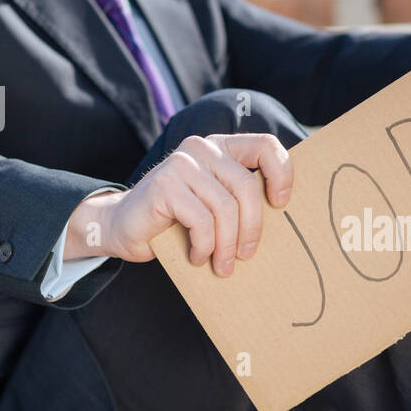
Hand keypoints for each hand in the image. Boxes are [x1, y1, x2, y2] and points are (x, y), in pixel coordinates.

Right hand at [64, 132, 292, 275]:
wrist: (123, 228)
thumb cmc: (178, 222)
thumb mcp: (217, 205)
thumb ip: (242, 199)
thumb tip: (286, 215)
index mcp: (222, 148)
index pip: (266, 145)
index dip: (282, 174)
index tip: (281, 205)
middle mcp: (202, 148)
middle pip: (248, 187)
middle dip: (252, 229)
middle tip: (246, 255)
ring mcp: (182, 163)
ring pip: (226, 209)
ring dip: (227, 246)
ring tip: (222, 265)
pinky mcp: (165, 185)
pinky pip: (202, 221)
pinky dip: (204, 247)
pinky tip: (197, 258)